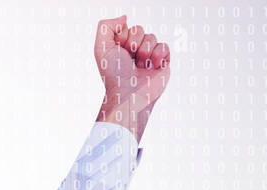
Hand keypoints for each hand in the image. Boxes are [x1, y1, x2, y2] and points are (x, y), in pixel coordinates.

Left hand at [94, 15, 170, 141]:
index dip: (123, 36)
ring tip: (140, 65)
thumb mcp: (101, 48)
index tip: (119, 49)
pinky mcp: (162, 63)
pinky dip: (158, 54)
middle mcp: (134, 51)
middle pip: (140, 30)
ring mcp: (148, 56)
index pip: (127, 27)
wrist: (129, 94)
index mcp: (120, 48)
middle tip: (130, 57)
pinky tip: (152, 66)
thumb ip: (106, 26)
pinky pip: (165, 46)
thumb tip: (125, 18)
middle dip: (134, 42)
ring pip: (152, 37)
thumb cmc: (114, 74)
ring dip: (145, 50)